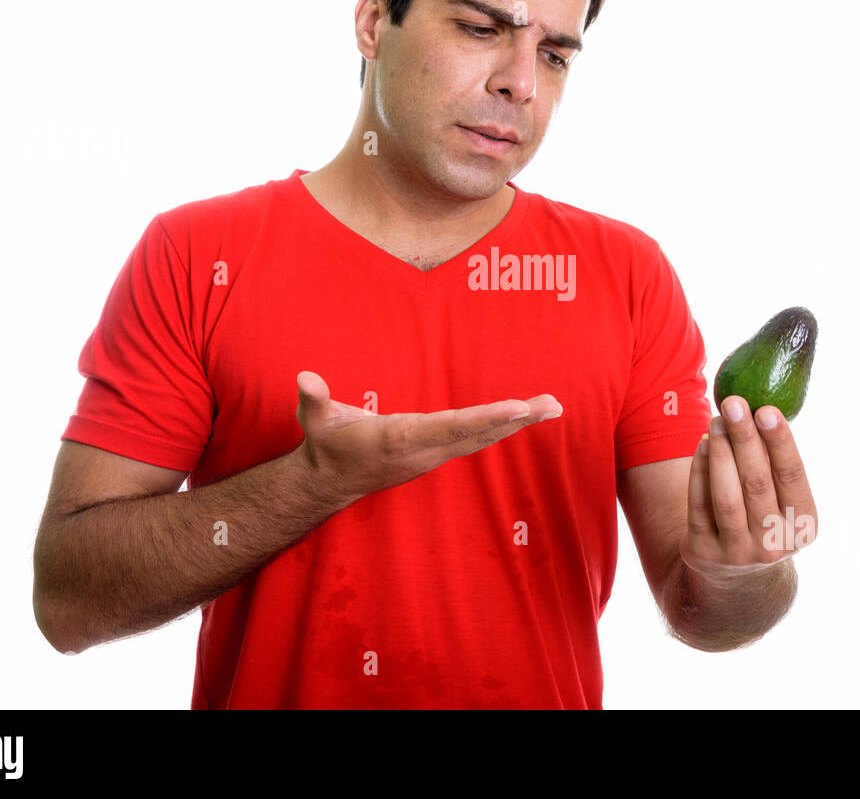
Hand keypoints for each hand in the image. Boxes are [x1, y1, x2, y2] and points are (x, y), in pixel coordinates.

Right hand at [293, 371, 561, 505]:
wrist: (329, 481)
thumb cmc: (326, 443)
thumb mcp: (316, 421)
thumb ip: (314, 399)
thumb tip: (305, 379)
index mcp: (404, 438)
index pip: (453, 426)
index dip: (486, 418)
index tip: (518, 409)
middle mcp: (426, 450)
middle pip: (480, 433)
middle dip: (518, 420)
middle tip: (554, 405)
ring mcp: (434, 455)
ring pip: (484, 439)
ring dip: (519, 423)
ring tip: (552, 407)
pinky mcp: (436, 454)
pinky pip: (477, 440)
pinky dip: (502, 427)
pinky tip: (523, 417)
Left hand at [679, 395, 816, 580]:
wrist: (734, 576)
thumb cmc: (762, 515)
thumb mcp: (780, 500)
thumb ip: (774, 463)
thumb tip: (759, 403)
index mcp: (802, 525)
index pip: (792, 477)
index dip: (780, 443)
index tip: (767, 409)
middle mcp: (774, 543)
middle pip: (758, 482)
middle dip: (745, 438)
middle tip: (734, 403)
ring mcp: (738, 553)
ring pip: (727, 496)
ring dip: (720, 453)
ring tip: (716, 420)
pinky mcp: (704, 552)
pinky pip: (699, 505)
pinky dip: (699, 471)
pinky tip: (702, 444)